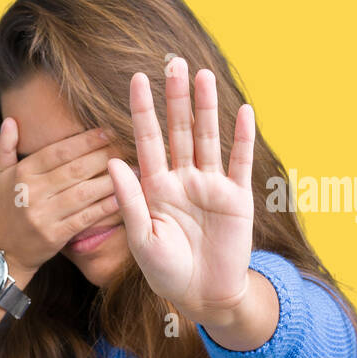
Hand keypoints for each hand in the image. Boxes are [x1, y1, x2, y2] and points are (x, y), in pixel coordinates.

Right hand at [0, 118, 120, 281]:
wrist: (3, 252)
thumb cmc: (5, 209)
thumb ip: (4, 147)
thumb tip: (12, 120)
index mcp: (22, 174)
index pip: (58, 151)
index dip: (85, 140)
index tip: (108, 131)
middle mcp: (32, 193)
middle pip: (75, 169)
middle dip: (105, 156)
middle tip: (127, 146)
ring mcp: (43, 216)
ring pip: (84, 192)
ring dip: (112, 180)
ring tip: (134, 169)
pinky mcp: (54, 236)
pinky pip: (86, 217)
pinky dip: (106, 207)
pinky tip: (124, 197)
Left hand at [106, 58, 256, 325]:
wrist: (202, 295)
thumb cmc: (166, 272)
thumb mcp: (142, 237)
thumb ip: (129, 199)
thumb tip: (113, 161)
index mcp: (154, 187)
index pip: (146, 140)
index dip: (142, 110)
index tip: (136, 79)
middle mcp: (182, 179)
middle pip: (179, 130)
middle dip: (175, 98)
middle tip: (172, 61)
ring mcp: (210, 185)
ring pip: (208, 138)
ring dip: (206, 107)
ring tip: (202, 75)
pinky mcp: (236, 196)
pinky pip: (239, 161)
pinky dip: (242, 137)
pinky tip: (243, 110)